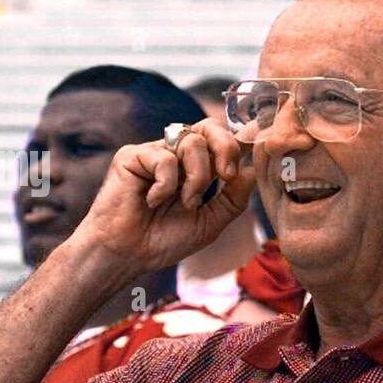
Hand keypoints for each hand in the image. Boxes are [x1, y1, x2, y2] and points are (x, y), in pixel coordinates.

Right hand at [70, 118, 254, 275]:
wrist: (128, 255)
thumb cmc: (164, 240)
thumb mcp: (210, 223)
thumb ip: (233, 199)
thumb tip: (252, 171)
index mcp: (195, 167)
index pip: (221, 140)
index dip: (238, 142)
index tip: (254, 149)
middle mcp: (175, 155)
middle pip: (209, 127)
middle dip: (226, 148)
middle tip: (227, 176)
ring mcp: (154, 153)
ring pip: (192, 141)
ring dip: (197, 177)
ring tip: (186, 204)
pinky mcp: (132, 156)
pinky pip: (164, 158)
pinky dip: (166, 185)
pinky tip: (151, 201)